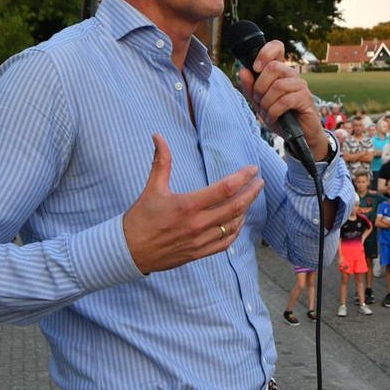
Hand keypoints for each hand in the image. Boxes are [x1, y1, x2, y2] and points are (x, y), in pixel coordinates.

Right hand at [122, 134, 264, 273]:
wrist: (129, 251)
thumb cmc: (140, 218)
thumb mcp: (152, 188)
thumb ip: (161, 161)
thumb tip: (158, 136)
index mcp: (187, 205)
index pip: (224, 189)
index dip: (243, 178)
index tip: (253, 170)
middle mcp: (196, 224)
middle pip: (236, 207)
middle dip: (252, 193)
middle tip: (260, 182)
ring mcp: (199, 240)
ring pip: (233, 225)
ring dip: (245, 211)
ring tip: (249, 198)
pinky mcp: (198, 253)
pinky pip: (225, 243)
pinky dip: (235, 231)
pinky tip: (237, 221)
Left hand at [238, 39, 328, 160]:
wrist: (298, 135)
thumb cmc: (280, 116)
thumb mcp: (260, 103)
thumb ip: (251, 88)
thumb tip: (243, 71)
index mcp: (280, 71)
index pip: (277, 47)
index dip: (265, 52)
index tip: (255, 68)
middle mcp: (292, 75)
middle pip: (273, 67)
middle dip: (260, 86)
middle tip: (258, 99)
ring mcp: (300, 85)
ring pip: (278, 86)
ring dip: (266, 102)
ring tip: (266, 112)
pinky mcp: (306, 98)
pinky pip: (285, 101)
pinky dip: (274, 111)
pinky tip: (272, 118)